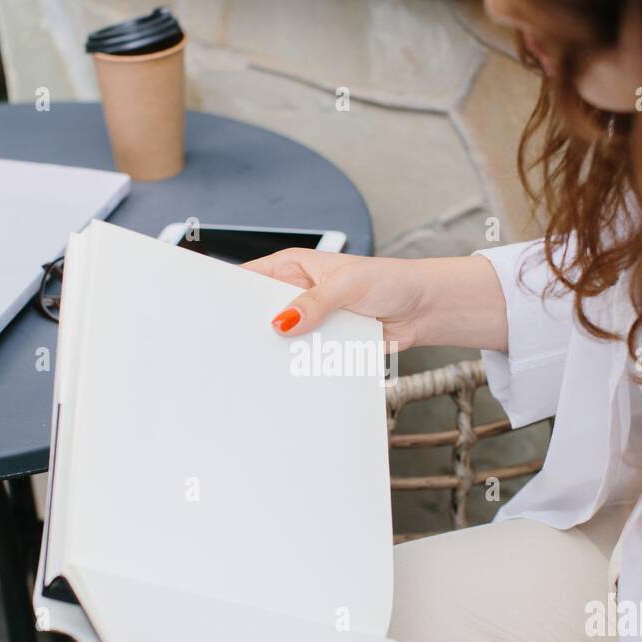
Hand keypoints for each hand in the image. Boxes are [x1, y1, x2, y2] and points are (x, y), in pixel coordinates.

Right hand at [242, 248, 508, 351]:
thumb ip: (314, 302)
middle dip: (255, 328)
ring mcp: (311, 320)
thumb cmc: (390, 281)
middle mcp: (298, 293)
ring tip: (266, 364)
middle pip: (262, 313)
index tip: (219, 311)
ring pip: (283, 340)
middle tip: (242, 345)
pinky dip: (302, 365)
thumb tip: (284, 320)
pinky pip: (305, 358)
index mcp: (294, 267)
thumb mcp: (348, 285)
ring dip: (280, 351)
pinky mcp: (325, 343)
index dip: (233, 294)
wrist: (422, 309)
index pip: (252, 278)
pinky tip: (294, 374)